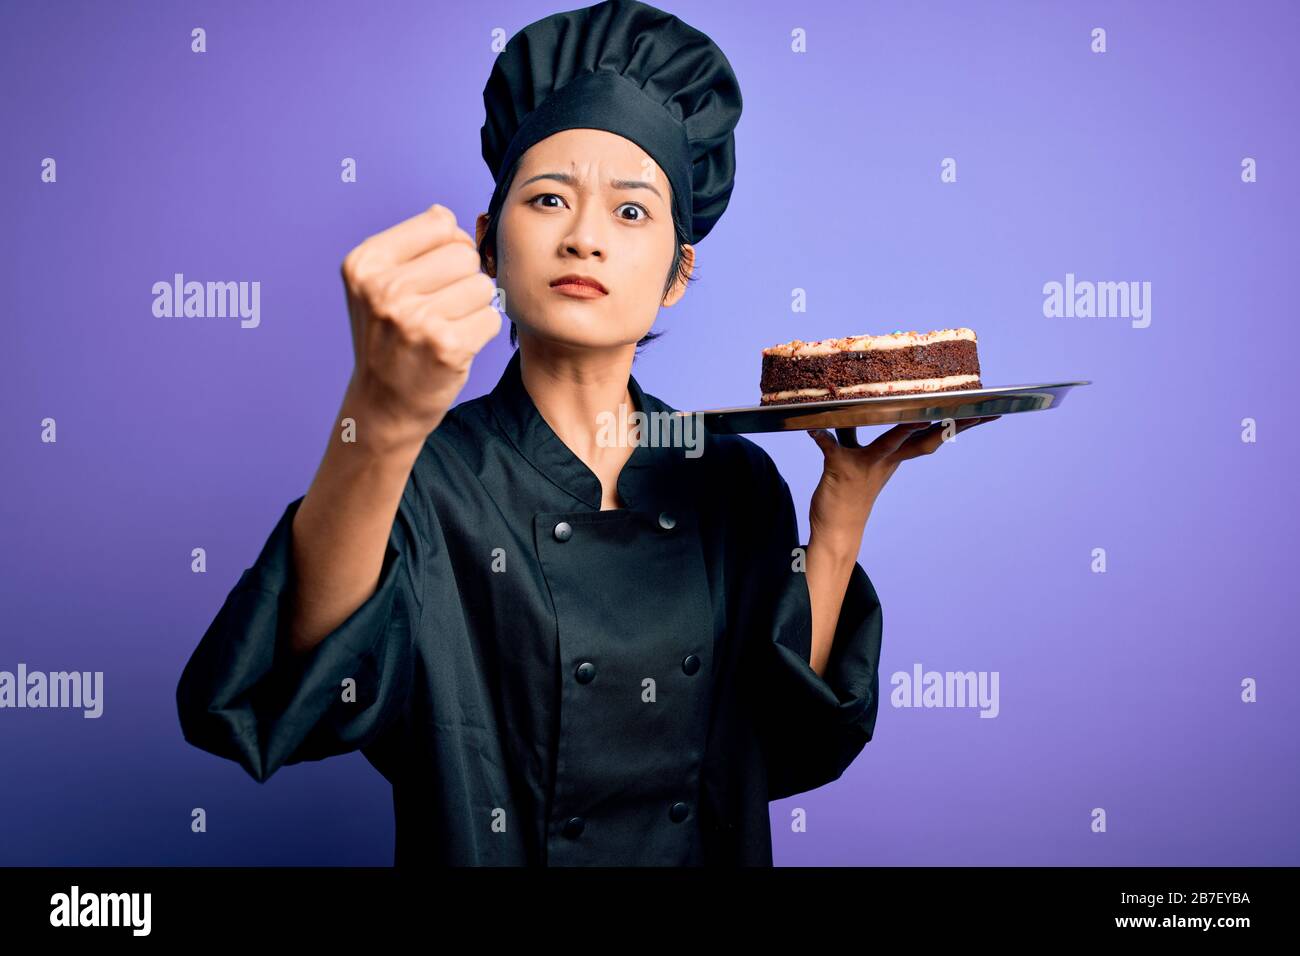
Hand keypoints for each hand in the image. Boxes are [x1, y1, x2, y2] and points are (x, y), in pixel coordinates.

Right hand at [340, 203, 502, 451]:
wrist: (383, 405)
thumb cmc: (390, 340)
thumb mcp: (379, 286)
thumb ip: (412, 246)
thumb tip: (444, 214)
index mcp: (365, 264)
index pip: (439, 223)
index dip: (448, 247)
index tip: (433, 275)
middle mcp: (385, 288)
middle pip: (464, 253)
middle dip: (463, 279)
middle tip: (440, 309)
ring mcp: (415, 319)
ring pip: (482, 285)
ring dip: (474, 307)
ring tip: (446, 328)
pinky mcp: (446, 346)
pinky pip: (491, 317)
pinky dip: (482, 331)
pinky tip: (457, 346)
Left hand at [805, 416, 1000, 548]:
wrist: (837, 532)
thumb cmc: (849, 495)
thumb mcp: (859, 460)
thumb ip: (856, 435)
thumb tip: (854, 411)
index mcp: (894, 458)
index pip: (929, 437)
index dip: (954, 424)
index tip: (979, 411)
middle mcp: (886, 461)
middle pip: (923, 439)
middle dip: (947, 424)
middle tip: (972, 410)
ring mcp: (866, 465)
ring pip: (889, 441)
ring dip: (901, 428)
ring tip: (912, 412)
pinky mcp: (842, 468)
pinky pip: (832, 447)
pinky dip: (821, 436)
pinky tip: (812, 427)